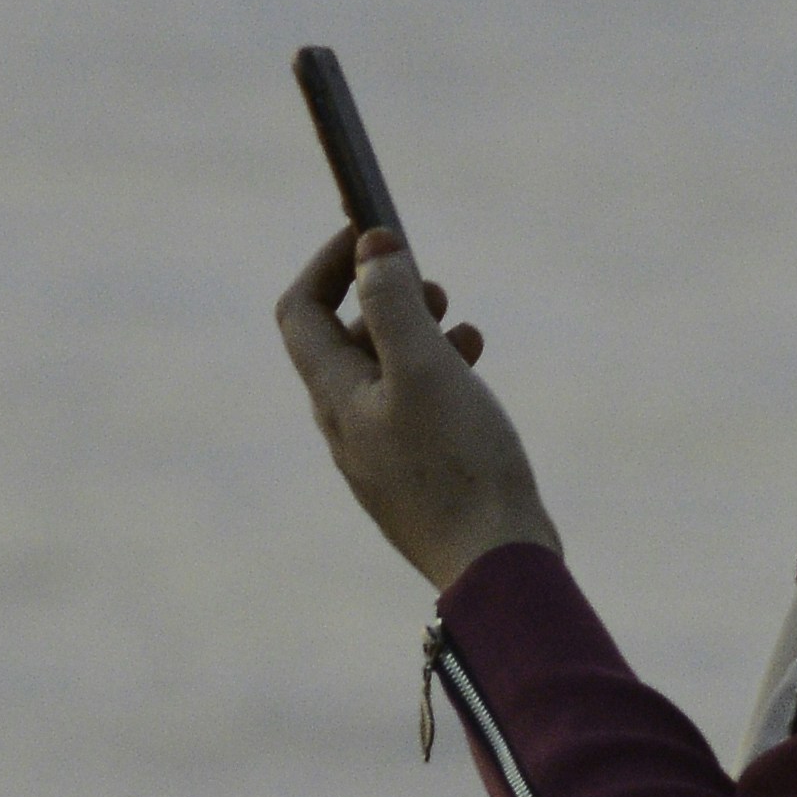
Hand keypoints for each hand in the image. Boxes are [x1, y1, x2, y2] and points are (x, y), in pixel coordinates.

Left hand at [273, 224, 561, 597]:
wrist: (495, 565)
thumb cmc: (460, 465)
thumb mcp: (424, 367)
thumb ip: (392, 303)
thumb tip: (370, 246)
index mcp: (335, 398)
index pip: (300, 311)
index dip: (327, 263)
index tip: (370, 231)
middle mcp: (347, 427)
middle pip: (342, 339)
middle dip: (382, 296)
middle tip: (431, 282)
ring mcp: (381, 455)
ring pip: (384, 372)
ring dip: (417, 332)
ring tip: (463, 324)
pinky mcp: (418, 475)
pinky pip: (415, 407)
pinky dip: (440, 373)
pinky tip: (476, 369)